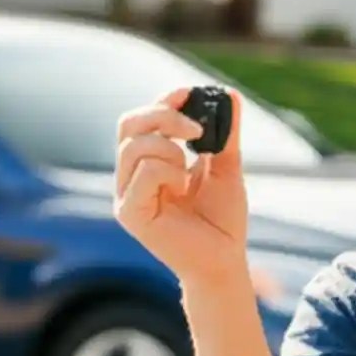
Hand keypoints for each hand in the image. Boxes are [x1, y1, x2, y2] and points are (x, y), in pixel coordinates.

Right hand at [114, 87, 248, 282]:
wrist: (224, 261)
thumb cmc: (222, 220)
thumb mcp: (226, 167)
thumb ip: (225, 133)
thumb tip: (229, 94)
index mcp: (147, 163)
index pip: (141, 119)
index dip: (163, 101)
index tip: (189, 93)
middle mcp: (130, 177)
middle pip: (128, 125)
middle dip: (163, 116)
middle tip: (195, 129)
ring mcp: (126, 196)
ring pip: (134, 147)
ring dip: (169, 148)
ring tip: (189, 170)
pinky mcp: (130, 214)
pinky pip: (143, 173)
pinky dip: (168, 172)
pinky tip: (183, 189)